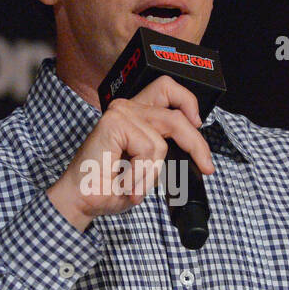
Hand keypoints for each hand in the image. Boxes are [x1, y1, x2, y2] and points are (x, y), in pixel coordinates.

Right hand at [46, 75, 214, 230]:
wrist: (82, 200)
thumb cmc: (110, 186)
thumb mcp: (148, 166)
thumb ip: (164, 150)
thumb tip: (194, 150)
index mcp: (136, 113)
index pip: (167, 90)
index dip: (188, 101)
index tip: (198, 124)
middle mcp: (128, 108)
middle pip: (175, 114)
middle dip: (195, 143)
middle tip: (206, 166)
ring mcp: (120, 113)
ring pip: (161, 143)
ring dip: (151, 174)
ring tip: (134, 187)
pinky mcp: (114, 123)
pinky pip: (148, 150)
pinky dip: (140, 175)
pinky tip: (125, 182)